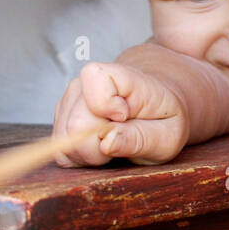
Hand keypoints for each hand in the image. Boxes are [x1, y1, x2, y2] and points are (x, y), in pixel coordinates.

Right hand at [52, 61, 190, 166]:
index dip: (106, 107)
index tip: (125, 117)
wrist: (156, 106)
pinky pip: (60, 145)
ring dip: (88, 151)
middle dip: (97, 147)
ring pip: (63, 138)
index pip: (95, 79)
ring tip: (112, 142)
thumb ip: (139, 139)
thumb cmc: (163, 120)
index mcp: (124, 76)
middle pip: (75, 124)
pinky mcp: (62, 112)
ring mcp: (73, 95)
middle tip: (121, 143)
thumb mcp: (167, 136)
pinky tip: (99, 144)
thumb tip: (106, 143)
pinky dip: (80, 153)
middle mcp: (91, 80)